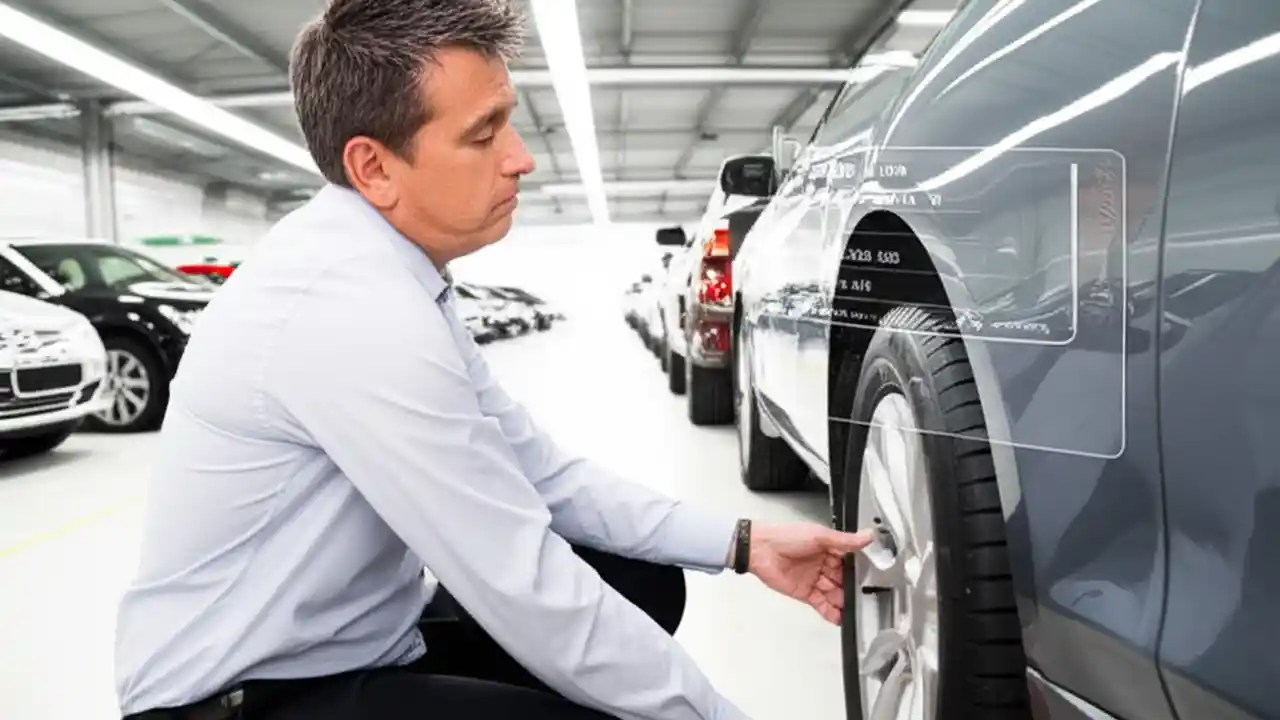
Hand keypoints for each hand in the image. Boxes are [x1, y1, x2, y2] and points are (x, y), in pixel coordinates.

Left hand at [746, 522, 875, 624]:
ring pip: (833, 594)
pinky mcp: (804, 593)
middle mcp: (822, 564)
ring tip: (856, 612)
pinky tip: (841, 618)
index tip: (871, 580)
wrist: (760, 550)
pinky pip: (821, 605)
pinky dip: (831, 612)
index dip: (858, 572)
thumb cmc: (785, 536)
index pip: (849, 563)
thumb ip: (845, 541)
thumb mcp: (820, 536)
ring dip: (844, 604)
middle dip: (852, 590)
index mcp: (828, 548)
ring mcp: (813, 579)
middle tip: (865, 599)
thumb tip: (867, 537)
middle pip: (842, 581)